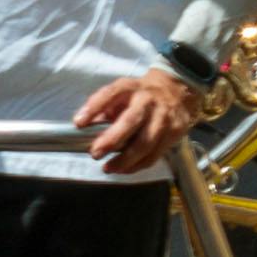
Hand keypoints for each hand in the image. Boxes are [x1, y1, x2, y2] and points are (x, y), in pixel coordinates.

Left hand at [76, 67, 203, 176]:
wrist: (178, 91)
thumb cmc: (141, 95)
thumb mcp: (122, 92)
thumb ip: (103, 107)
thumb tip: (83, 125)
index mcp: (131, 88)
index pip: (111, 93)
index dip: (94, 107)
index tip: (79, 123)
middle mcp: (149, 100)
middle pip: (131, 121)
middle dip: (112, 139)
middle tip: (95, 153)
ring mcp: (164, 117)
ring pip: (145, 143)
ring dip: (125, 160)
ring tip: (108, 168)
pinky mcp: (175, 132)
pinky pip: (155, 154)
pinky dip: (138, 165)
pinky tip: (125, 168)